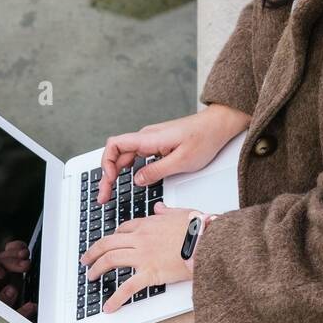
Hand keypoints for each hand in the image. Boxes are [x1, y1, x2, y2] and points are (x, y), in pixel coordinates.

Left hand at [0, 240, 31, 304]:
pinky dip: (18, 251)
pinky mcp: (15, 277)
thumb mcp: (0, 317)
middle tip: (26, 266)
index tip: (2, 274)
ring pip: (7, 257)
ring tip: (27, 257)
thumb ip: (4, 305)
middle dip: (12, 261)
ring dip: (17, 255)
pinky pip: (14, 258)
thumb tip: (12, 289)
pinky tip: (24, 250)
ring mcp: (3, 277)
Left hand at [80, 203, 196, 312]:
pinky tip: (108, 307)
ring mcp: (143, 255)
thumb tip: (161, 208)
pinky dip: (115, 298)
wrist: (208, 241)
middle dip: (94, 252)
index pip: (123, 229)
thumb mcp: (182, 213)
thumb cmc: (200, 229)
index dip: (112, 237)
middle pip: (108, 242)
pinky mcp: (150, 273)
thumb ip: (168, 211)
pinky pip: (127, 287)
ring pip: (110, 259)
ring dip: (96, 268)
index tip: (108, 243)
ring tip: (90, 276)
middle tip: (87, 259)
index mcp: (149, 224)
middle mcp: (141, 238)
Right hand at [96, 103, 249, 204]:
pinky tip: (126, 181)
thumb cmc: (205, 138)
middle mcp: (146, 137)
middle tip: (104, 196)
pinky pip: (135, 157)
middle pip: (116, 154)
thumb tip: (137, 181)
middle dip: (107, 176)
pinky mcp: (156, 145)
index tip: (110, 182)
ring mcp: (150, 140)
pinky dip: (126, 170)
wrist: (218, 125)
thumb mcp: (182, 162)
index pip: (115, 145)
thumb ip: (157, 172)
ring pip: (124, 157)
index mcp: (149, 138)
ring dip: (115, 174)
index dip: (107, 164)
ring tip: (110, 192)